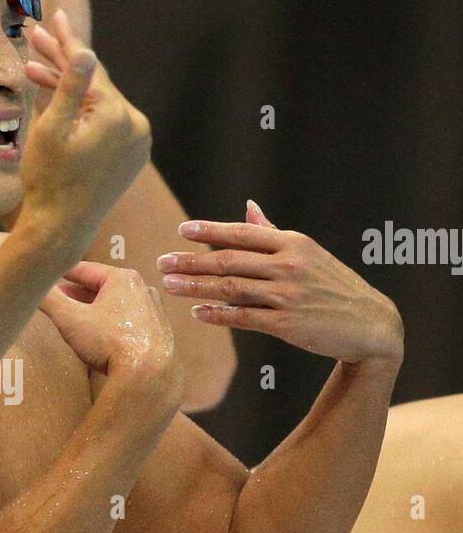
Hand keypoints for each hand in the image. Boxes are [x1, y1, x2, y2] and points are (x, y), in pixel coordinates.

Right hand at [18, 11, 151, 257]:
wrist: (61, 228)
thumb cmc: (49, 180)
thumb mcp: (52, 129)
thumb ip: (70, 86)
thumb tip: (86, 50)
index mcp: (117, 115)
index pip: (88, 68)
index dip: (66, 41)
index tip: (54, 16)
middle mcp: (136, 126)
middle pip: (94, 84)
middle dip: (61, 62)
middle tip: (34, 38)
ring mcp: (137, 143)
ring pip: (99, 103)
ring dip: (69, 89)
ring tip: (33, 73)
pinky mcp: (131, 157)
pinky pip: (107, 123)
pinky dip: (85, 113)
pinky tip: (60, 104)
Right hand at [41, 261, 183, 406]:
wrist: (149, 375)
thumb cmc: (110, 342)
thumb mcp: (70, 319)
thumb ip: (48, 299)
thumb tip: (30, 285)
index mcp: (122, 278)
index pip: (84, 269)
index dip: (62, 273)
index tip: (49, 274)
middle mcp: (141, 289)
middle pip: (101, 286)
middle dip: (78, 293)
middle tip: (58, 297)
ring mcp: (153, 311)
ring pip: (116, 304)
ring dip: (97, 308)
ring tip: (79, 317)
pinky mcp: (157, 332)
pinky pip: (128, 321)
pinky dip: (113, 323)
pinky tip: (103, 336)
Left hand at [158, 201, 403, 364]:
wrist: (370, 324)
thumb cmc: (334, 286)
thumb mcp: (309, 253)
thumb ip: (274, 233)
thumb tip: (248, 208)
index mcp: (293, 243)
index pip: (243, 233)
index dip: (210, 230)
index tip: (182, 231)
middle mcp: (289, 265)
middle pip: (230, 260)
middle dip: (192, 260)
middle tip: (162, 261)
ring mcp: (288, 295)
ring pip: (232, 288)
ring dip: (197, 286)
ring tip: (169, 285)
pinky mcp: (287, 324)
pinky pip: (245, 317)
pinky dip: (219, 314)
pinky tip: (198, 313)